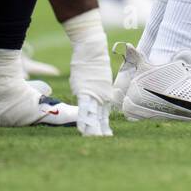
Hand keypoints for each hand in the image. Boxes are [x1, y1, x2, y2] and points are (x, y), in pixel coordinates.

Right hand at [67, 18, 113, 137]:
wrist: (92, 49)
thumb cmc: (94, 60)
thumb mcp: (98, 77)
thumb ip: (95, 88)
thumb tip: (88, 92)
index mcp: (105, 94)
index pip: (104, 114)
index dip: (104, 126)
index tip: (107, 135)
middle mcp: (101, 96)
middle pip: (101, 117)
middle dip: (101, 130)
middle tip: (106, 141)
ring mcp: (93, 94)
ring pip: (93, 115)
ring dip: (93, 129)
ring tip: (96, 140)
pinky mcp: (85, 91)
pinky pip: (84, 108)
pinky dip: (83, 119)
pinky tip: (83, 129)